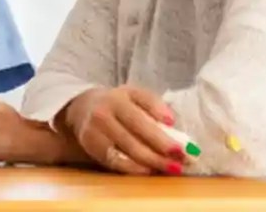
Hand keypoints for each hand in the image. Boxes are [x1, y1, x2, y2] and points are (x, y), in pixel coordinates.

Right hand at [63, 85, 184, 175]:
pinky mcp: (90, 146)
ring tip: (172, 168)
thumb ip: (154, 105)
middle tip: (182, 160)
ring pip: (127, 150)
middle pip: (136, 134)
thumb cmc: (118, 104)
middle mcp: (103, 112)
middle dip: (162, 150)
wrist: (83, 109)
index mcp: (118, 98)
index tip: (181, 144)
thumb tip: (172, 122)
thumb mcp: (134, 95)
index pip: (143, 114)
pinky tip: (149, 170)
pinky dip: (134, 168)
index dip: (162, 131)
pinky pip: (115, 161)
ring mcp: (95, 130)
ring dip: (153, 162)